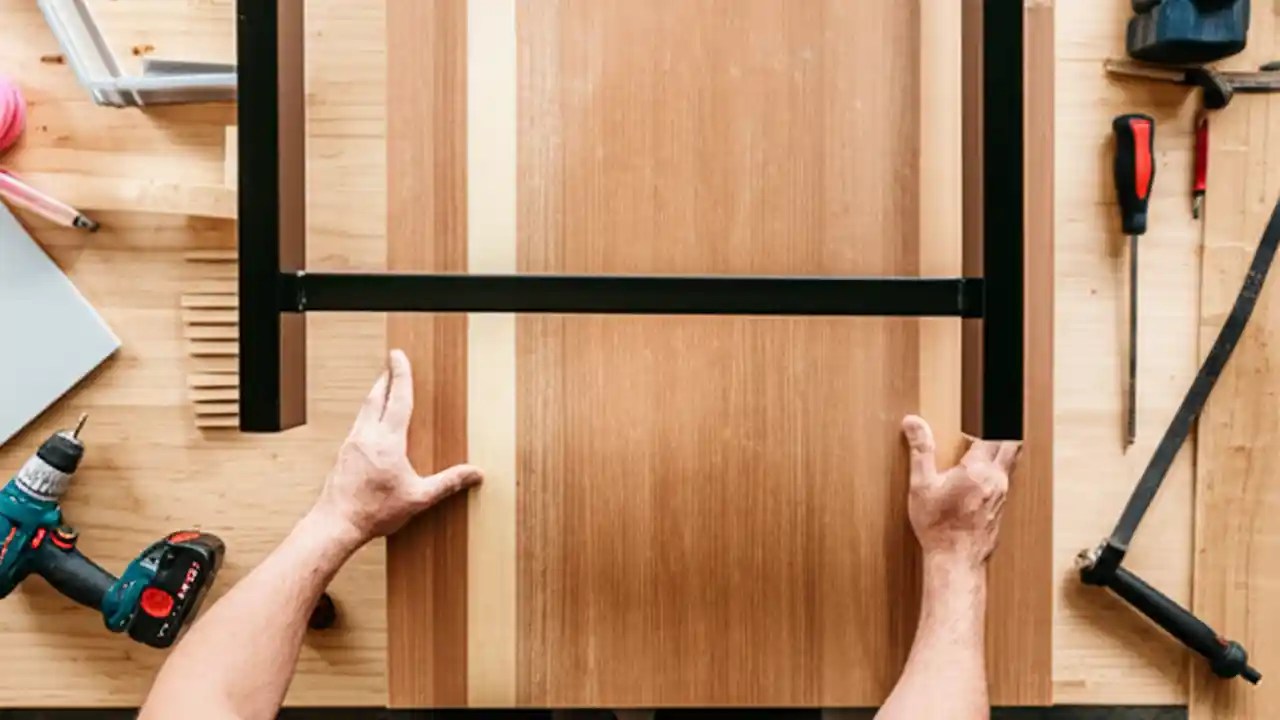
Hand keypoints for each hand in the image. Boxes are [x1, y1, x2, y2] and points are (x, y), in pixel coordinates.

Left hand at [313, 349, 482, 545]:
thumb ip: (448, 483)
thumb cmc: (374, 511)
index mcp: (388, 440)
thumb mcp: (418, 497)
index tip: (399, 356)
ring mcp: (352, 443)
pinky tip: (370, 422)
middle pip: (377, 396)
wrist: (336, 523)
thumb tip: (474, 474)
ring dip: (375, 393)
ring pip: (364, 408)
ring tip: (383, 388)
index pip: (398, 398)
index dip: (402, 375)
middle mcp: (367, 435)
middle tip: (392, 364)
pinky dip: (367, 412)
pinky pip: (357, 423)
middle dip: (386, 378)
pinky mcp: (344, 453)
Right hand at [901, 415, 1018, 566]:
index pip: (992, 432)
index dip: (992, 415)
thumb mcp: (922, 486)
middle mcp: (996, 480)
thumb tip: (913, 422)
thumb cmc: (938, 527)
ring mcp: (1002, 494)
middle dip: (1003, 428)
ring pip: (1011, 460)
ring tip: (992, 435)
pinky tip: (987, 468)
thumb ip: (921, 450)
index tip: (992, 401)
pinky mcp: (1001, 506)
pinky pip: (1006, 476)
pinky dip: (1001, 464)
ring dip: (1004, 446)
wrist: (956, 561)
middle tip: (998, 413)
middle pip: (1011, 444)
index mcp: (978, 470)